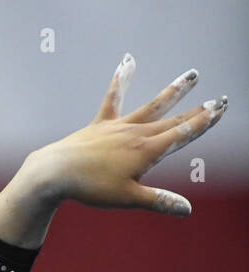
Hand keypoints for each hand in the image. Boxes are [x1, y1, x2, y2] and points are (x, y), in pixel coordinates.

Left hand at [29, 53, 227, 216]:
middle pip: (172, 120)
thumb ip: (158, 201)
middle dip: (196, 111)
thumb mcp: (127, 198)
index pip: (181, 135)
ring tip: (191, 75)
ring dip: (173, 91)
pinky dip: (121, 80)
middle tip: (218, 100)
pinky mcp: (99, 125)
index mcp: (146, 151)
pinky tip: (127, 60)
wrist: (54, 174)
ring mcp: (117, 127)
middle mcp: (136, 134)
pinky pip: (112, 99)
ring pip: (151, 106)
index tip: (219, 109)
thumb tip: (186, 210)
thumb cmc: (90, 188)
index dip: (202, 123)